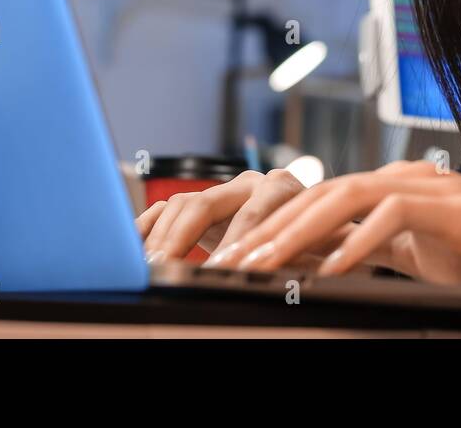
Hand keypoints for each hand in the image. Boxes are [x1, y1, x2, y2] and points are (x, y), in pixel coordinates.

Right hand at [135, 168, 378, 274]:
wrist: (320, 227)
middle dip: (181, 239)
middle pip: (203, 202)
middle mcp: (250, 182)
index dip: (233, 245)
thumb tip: (296, 278)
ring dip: (161, 239)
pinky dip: (148, 228)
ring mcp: (223, 191)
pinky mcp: (202, 205)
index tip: (217, 272)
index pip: (251, 214)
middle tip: (164, 268)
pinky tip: (135, 250)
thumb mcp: (324, 248)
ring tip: (147, 267)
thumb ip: (309, 257)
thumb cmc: (325, 240)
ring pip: (180, 206)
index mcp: (282, 187)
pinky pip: (167, 210)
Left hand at [206, 159, 460, 292]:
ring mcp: (437, 189)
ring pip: (351, 196)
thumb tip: (320, 263)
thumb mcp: (422, 258)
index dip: (276, 225)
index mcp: (397, 188)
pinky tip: (335, 268)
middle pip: (324, 193)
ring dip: (302, 230)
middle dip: (273, 226)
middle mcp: (410, 179)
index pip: (321, 200)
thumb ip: (375, 251)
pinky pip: (400, 216)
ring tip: (266, 261)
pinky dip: (363, 241)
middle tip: (232, 259)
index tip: (236, 255)